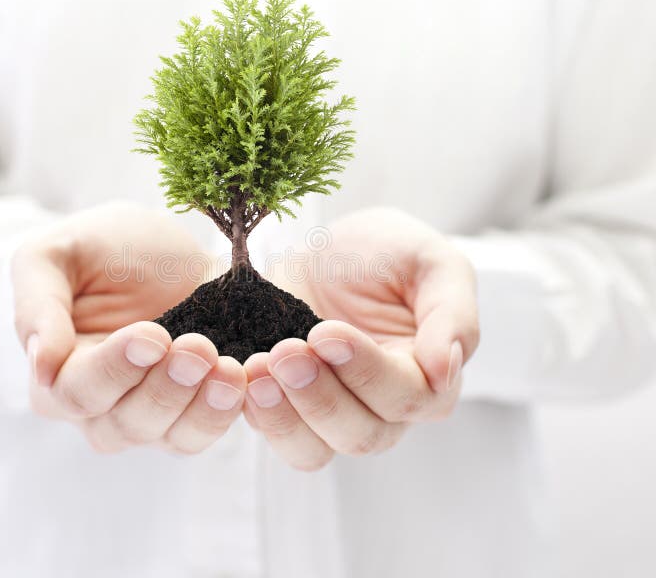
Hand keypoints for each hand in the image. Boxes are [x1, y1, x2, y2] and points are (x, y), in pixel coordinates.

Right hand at [12, 203, 246, 453]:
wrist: (156, 249)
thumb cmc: (97, 249)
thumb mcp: (54, 256)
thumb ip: (38, 304)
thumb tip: (40, 365)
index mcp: (56, 374)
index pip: (76, 392)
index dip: (114, 369)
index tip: (153, 336)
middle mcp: (98, 408)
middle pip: (125, 424)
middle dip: (165, 388)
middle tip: (198, 348)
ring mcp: (148, 414)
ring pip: (169, 436)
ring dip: (201, 409)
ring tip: (229, 371)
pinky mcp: (191, 409)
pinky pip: (205, 431)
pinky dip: (226, 412)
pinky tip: (244, 380)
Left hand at [243, 207, 479, 469]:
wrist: (322, 247)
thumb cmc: (384, 251)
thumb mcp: (429, 260)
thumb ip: (452, 311)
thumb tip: (447, 369)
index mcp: (427, 375)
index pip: (409, 398)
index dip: (367, 372)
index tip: (325, 332)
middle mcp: (382, 407)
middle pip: (362, 434)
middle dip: (320, 397)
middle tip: (285, 351)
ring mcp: (333, 411)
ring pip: (317, 451)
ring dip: (287, 416)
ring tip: (258, 370)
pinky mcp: (289, 407)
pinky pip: (279, 437)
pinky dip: (261, 415)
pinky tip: (245, 379)